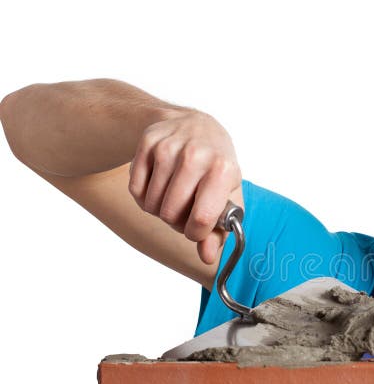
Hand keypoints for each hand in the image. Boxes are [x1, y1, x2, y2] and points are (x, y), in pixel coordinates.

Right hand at [128, 110, 242, 264]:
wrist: (197, 125)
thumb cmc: (216, 166)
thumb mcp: (227, 195)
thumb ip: (219, 231)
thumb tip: (208, 258)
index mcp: (223, 170)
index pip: (201, 219)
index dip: (196, 233)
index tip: (197, 228)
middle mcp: (196, 156)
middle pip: (170, 214)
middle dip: (176, 222)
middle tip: (185, 210)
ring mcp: (169, 147)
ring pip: (151, 204)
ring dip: (160, 210)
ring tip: (174, 196)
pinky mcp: (147, 143)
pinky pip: (135, 190)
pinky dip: (144, 197)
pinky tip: (159, 185)